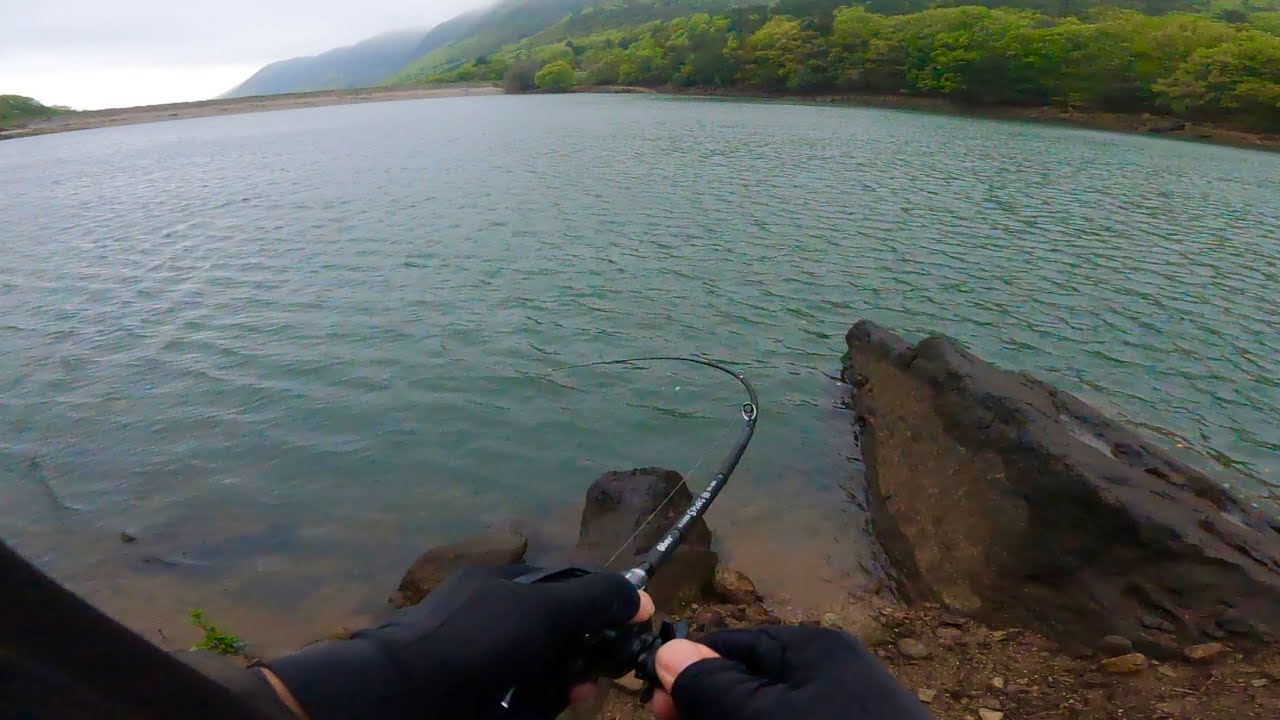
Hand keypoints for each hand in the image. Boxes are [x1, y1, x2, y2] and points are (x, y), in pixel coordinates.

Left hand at [265, 566, 653, 719]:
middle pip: (555, 634)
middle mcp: (488, 618)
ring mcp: (475, 660)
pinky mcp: (470, 695)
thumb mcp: (545, 612)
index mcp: (500, 587)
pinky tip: (536, 708)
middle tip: (595, 674)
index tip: (624, 633)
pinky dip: (534, 703)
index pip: (565, 588)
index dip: (598, 610)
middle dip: (581, 654)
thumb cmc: (477, 642)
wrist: (402, 698)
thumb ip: (596, 599)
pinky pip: (517, 697)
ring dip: (561, 682)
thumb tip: (641, 599)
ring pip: (536, 670)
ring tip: (569, 694)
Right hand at [650, 627, 931, 719]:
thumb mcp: (761, 716)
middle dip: (705, 710)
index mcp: (811, 650)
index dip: (687, 674)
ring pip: (764, 712)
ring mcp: (839, 714)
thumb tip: (667, 654)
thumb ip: (712, 685)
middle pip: (744, 686)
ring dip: (726, 719)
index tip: (654, 707)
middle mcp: (827, 678)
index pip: (730, 645)